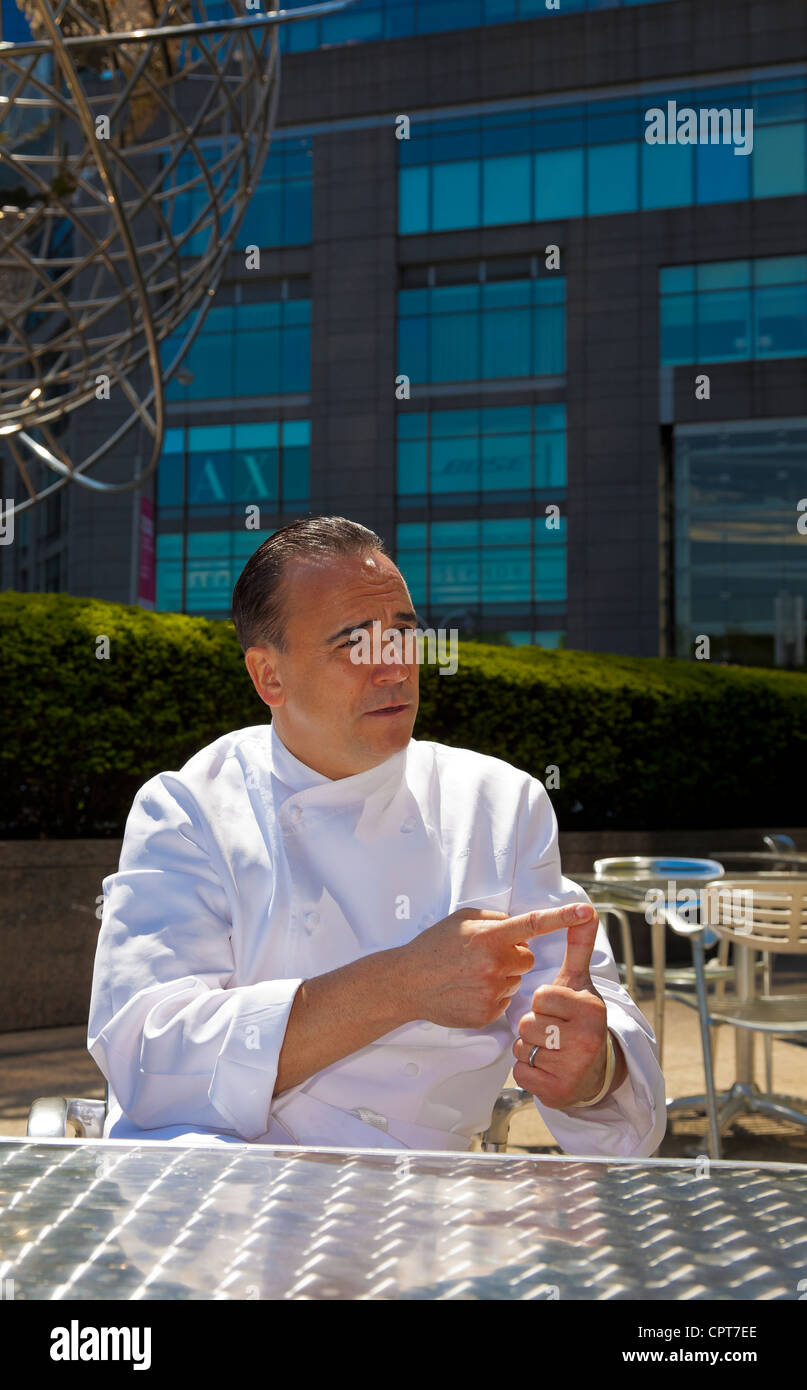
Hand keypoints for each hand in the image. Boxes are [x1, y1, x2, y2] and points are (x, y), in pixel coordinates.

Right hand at [396, 901, 601, 1030]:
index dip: (563, 918)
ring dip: (501, 977)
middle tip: (485, 956)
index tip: (586, 912)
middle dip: (512, 956)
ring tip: (470, 975)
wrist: (407, 983)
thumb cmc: (433, 947)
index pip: (534, 924)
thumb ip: (493, 920)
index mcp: (490, 938)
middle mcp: (495, 965)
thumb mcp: (461, 920)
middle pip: (526, 959)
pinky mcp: (487, 1014)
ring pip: (514, 981)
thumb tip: (515, 926)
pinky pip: (503, 1002)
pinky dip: (491, 996)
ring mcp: (492, 992)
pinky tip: (468, 991)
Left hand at [511, 902, 619, 1107]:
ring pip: (522, 1047)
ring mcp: (573, 1069)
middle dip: (533, 1025)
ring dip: (528, 1047)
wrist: (593, 1071)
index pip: (541, 996)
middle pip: (529, 1023)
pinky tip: (545, 1066)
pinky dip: (526, 1069)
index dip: (542, 1002)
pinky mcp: (557, 1092)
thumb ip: (578, 945)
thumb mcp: (580, 982)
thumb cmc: (579, 1020)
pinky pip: (520, 1072)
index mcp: (590, 1009)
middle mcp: (586, 1039)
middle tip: (552, 1030)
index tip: (556, 1008)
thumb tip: (586, 909)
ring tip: (548, 1047)